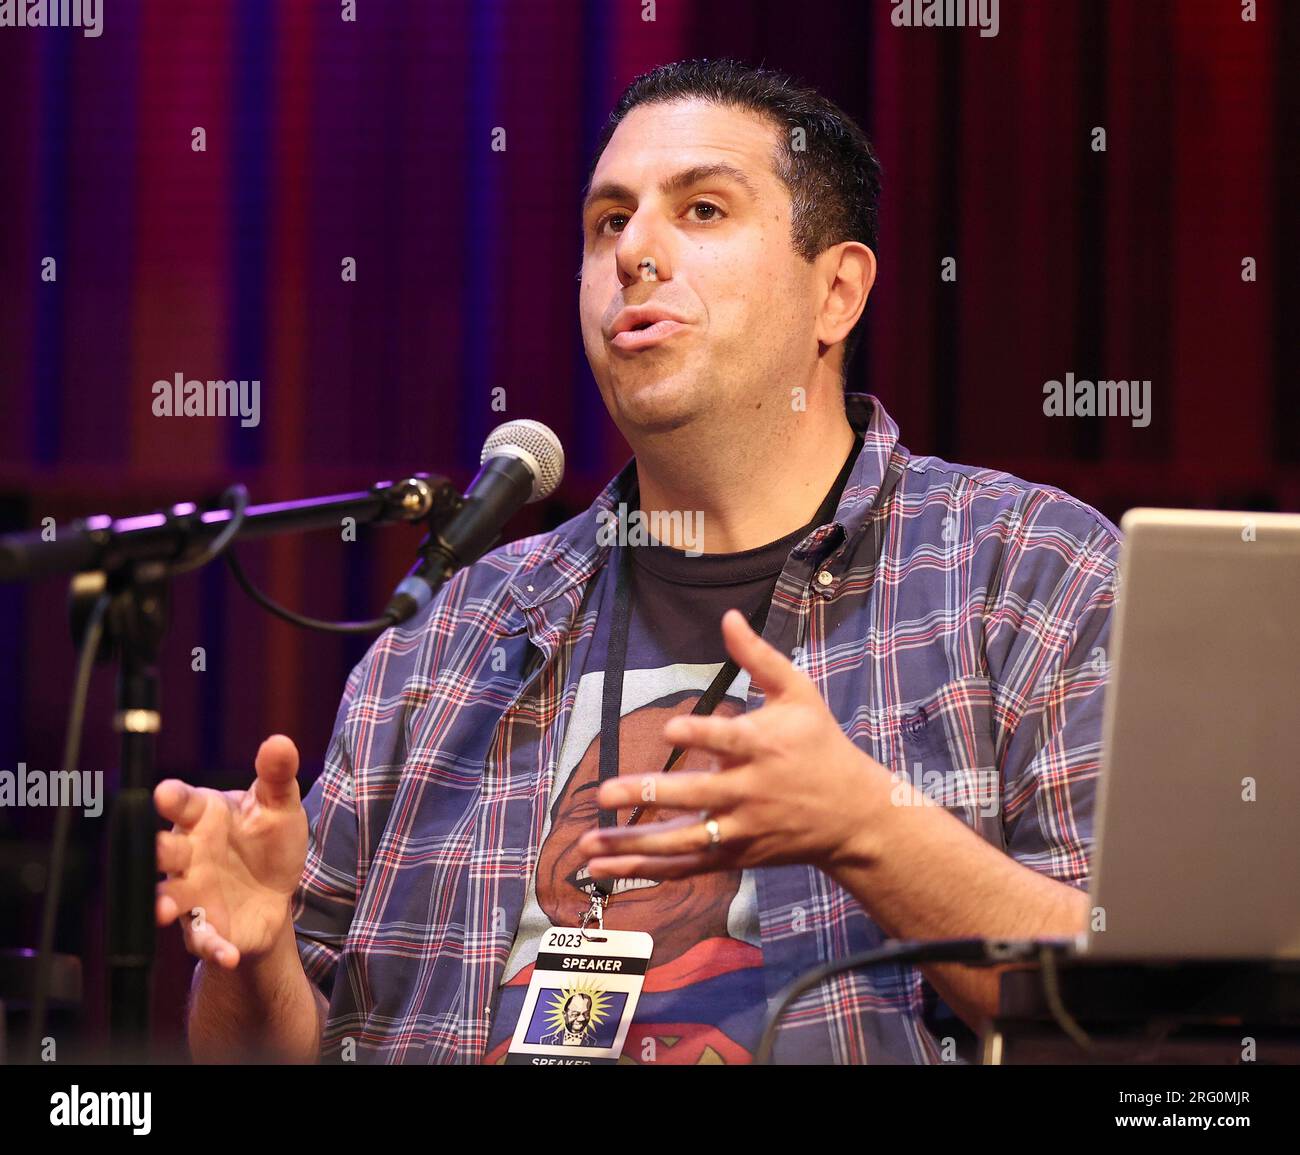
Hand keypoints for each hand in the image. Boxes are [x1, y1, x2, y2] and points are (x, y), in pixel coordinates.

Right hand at [153, 734, 308, 969]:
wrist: (274, 894)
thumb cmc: (268, 840)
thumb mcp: (280, 805)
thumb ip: (277, 775)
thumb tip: (279, 741)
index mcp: (204, 816)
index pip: (183, 802)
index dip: (173, 797)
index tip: (166, 793)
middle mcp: (189, 854)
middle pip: (166, 850)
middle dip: (160, 849)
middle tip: (158, 848)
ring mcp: (193, 892)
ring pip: (170, 896)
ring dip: (165, 903)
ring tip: (165, 909)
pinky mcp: (206, 926)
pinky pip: (203, 938)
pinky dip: (212, 947)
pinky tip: (225, 954)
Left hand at [577, 609, 891, 881]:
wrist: (854, 815)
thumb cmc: (820, 744)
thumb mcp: (799, 694)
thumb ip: (759, 657)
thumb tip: (728, 617)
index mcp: (764, 747)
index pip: (729, 741)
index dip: (701, 736)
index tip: (670, 730)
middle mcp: (749, 791)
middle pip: (695, 796)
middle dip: (649, 794)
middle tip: (605, 791)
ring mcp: (740, 829)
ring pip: (683, 841)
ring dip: (633, 845)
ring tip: (588, 843)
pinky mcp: (735, 854)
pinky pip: (684, 866)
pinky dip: (645, 871)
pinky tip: (605, 869)